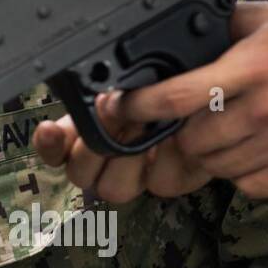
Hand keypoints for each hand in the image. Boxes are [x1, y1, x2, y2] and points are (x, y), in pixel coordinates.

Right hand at [34, 94, 212, 203]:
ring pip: (115, 189)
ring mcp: (140, 175)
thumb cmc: (169, 78)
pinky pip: (162, 183)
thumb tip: (98, 95)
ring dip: (127, 157)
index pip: (54, 149)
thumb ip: (104, 91)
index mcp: (87, 133)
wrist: (217, 89)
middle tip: (111, 114)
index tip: (51, 128)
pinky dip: (169, 158)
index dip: (49, 144)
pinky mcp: (175, 179)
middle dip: (91, 147)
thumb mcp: (130, 78)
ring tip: (144, 123)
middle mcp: (108, 160)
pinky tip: (176, 133)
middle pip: (80, 174)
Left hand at [35, 0, 267, 199]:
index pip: (179, 96)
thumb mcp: (258, 19)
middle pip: (192, 141)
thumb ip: (209, 31)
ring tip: (221, 128)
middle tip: (184, 120)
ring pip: (215, 167)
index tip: (121, 106)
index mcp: (257, 65)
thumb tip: (154, 37)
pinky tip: (249, 144)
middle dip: (177, 133)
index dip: (140, 106)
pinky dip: (238, 169)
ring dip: (207, 153)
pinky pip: (247, 183)